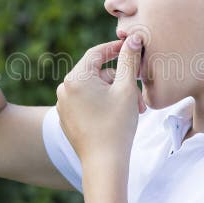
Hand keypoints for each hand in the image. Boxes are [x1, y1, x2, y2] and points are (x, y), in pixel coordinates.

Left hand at [55, 34, 145, 167]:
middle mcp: (64, 89)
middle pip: (97, 74)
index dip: (116, 48)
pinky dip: (103, 104)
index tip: (132, 48)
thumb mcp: (126, 89)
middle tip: (139, 95)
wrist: (104, 163)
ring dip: (114, 95)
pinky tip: (118, 117)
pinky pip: (86, 103)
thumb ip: (129, 61)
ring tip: (133, 110)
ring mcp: (63, 105)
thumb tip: (133, 39)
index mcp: (75, 78)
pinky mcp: (67, 119)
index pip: (97, 53)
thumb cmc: (117, 125)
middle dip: (120, 81)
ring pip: (93, 89)